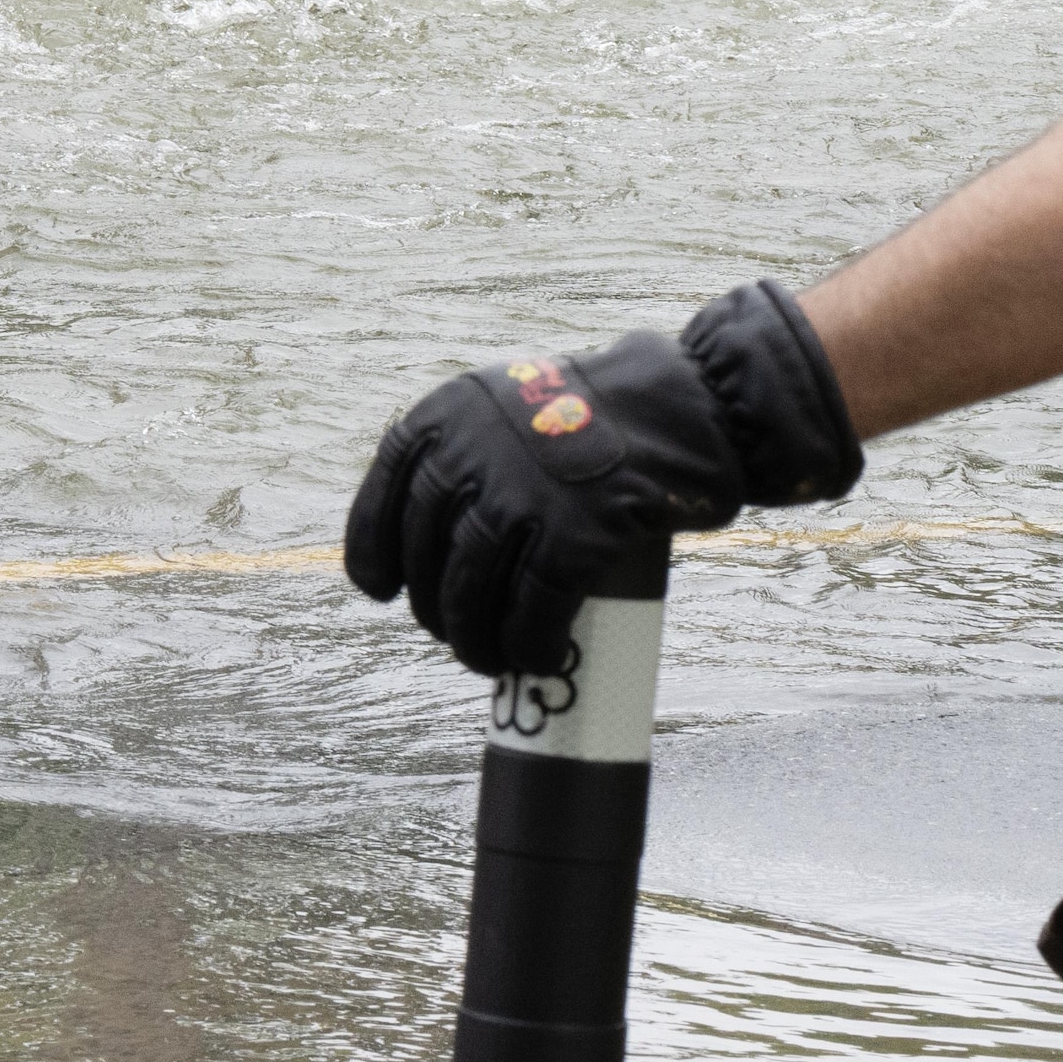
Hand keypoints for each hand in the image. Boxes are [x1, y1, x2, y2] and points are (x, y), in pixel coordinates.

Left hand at [344, 282, 863, 677]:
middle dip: (436, 607)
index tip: (381, 590)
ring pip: (471, 593)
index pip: (386, 496)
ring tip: (488, 657)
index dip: (375, 553)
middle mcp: (472, 453)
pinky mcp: (574, 536)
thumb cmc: (599, 413)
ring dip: (473, 640)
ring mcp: (522, 496)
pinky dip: (527, 645)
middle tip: (454, 630)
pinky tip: (534, 659)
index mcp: (447, 414)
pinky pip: (532, 612)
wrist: (687, 403)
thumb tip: (443, 542)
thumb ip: (470, 453)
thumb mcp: (511, 404)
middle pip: (429, 556)